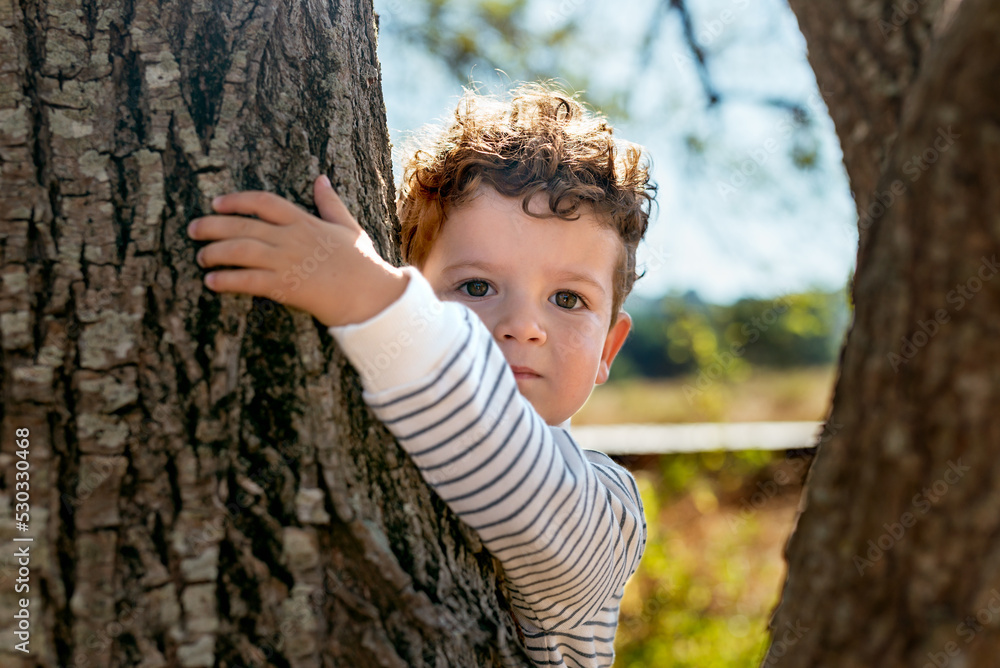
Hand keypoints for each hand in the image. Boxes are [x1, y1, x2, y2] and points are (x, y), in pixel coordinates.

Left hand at [187, 175, 407, 326]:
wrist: (368, 294)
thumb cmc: (361, 262)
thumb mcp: (348, 226)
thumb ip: (330, 203)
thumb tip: (321, 179)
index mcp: (304, 221)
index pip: (263, 202)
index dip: (236, 201)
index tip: (216, 203)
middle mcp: (291, 238)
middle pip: (243, 226)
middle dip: (212, 226)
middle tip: (192, 229)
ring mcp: (286, 261)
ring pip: (240, 251)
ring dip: (215, 253)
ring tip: (200, 257)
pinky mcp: (284, 286)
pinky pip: (248, 280)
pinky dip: (226, 280)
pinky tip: (211, 282)